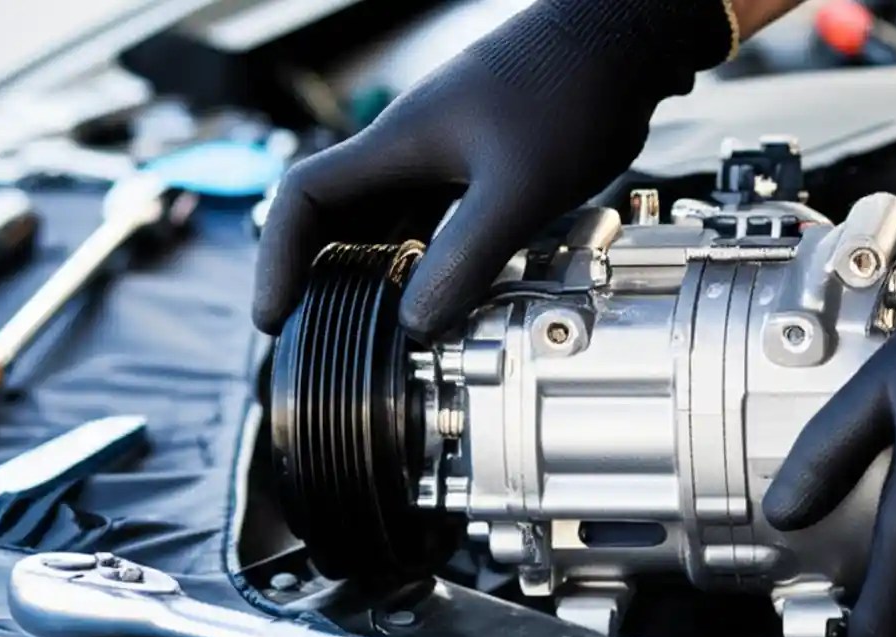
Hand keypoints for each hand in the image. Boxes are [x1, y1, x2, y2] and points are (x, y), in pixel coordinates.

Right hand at [253, 0, 730, 340]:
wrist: (623, 43)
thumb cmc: (570, 90)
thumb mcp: (517, 187)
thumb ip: (466, 256)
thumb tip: (417, 324)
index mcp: (398, 145)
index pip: (304, 199)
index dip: (278, 260)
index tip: (272, 315)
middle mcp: (413, 149)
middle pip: (341, 217)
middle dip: (323, 276)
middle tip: (322, 334)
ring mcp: (449, 155)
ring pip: (393, 222)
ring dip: (382, 271)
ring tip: (381, 329)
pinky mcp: (486, 165)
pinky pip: (439, 220)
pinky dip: (433, 259)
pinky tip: (449, 293)